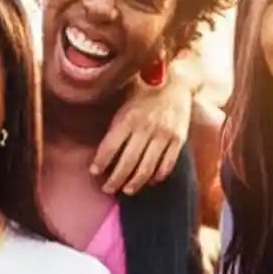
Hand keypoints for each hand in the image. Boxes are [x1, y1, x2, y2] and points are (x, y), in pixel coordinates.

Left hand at [91, 79, 192, 194]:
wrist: (176, 83)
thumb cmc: (144, 93)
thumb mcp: (123, 103)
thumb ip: (114, 125)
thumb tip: (101, 151)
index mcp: (128, 118)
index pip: (110, 147)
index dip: (100, 162)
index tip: (94, 172)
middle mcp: (146, 128)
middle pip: (128, 162)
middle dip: (115, 180)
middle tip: (108, 189)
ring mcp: (164, 135)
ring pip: (147, 168)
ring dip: (135, 183)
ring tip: (126, 190)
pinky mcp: (178, 140)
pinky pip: (167, 165)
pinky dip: (157, 176)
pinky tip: (149, 181)